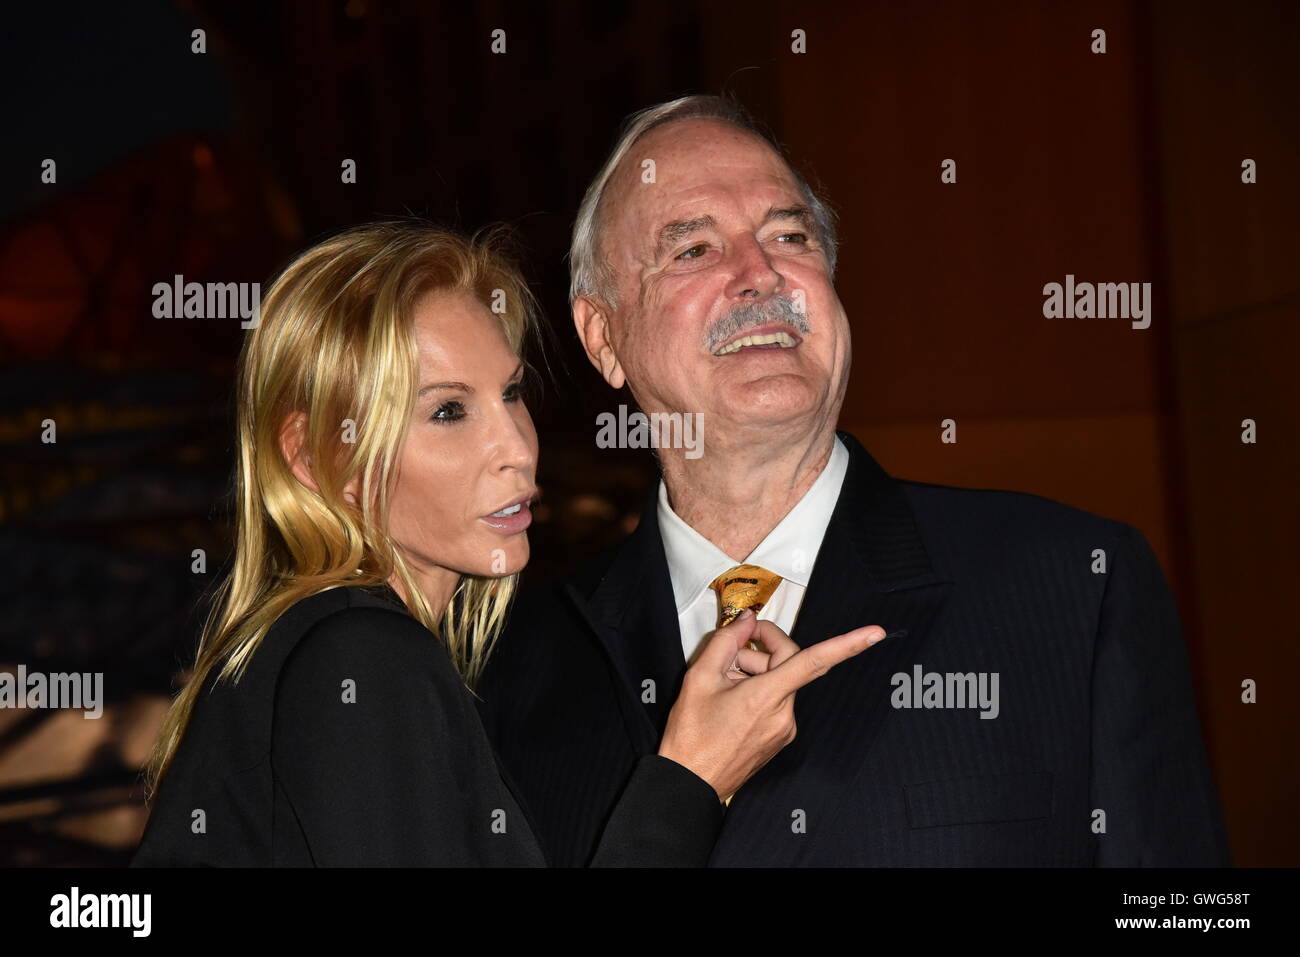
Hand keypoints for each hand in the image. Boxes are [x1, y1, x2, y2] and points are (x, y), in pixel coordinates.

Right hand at [657, 610, 887, 801]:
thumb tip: (745, 621)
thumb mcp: (699, 679)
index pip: (815, 663)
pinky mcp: (779, 738)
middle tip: (729, 649)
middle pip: (787, 663)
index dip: (847, 644)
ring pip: (780, 682)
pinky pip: (775, 701)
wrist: (689, 784)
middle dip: (760, 649)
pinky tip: (730, 699)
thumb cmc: (691, 737)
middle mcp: (784, 715)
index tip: (875, 634)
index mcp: (767, 698)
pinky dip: (757, 690)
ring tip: (721, 683)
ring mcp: (784, 730)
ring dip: (754, 671)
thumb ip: (725, 642)